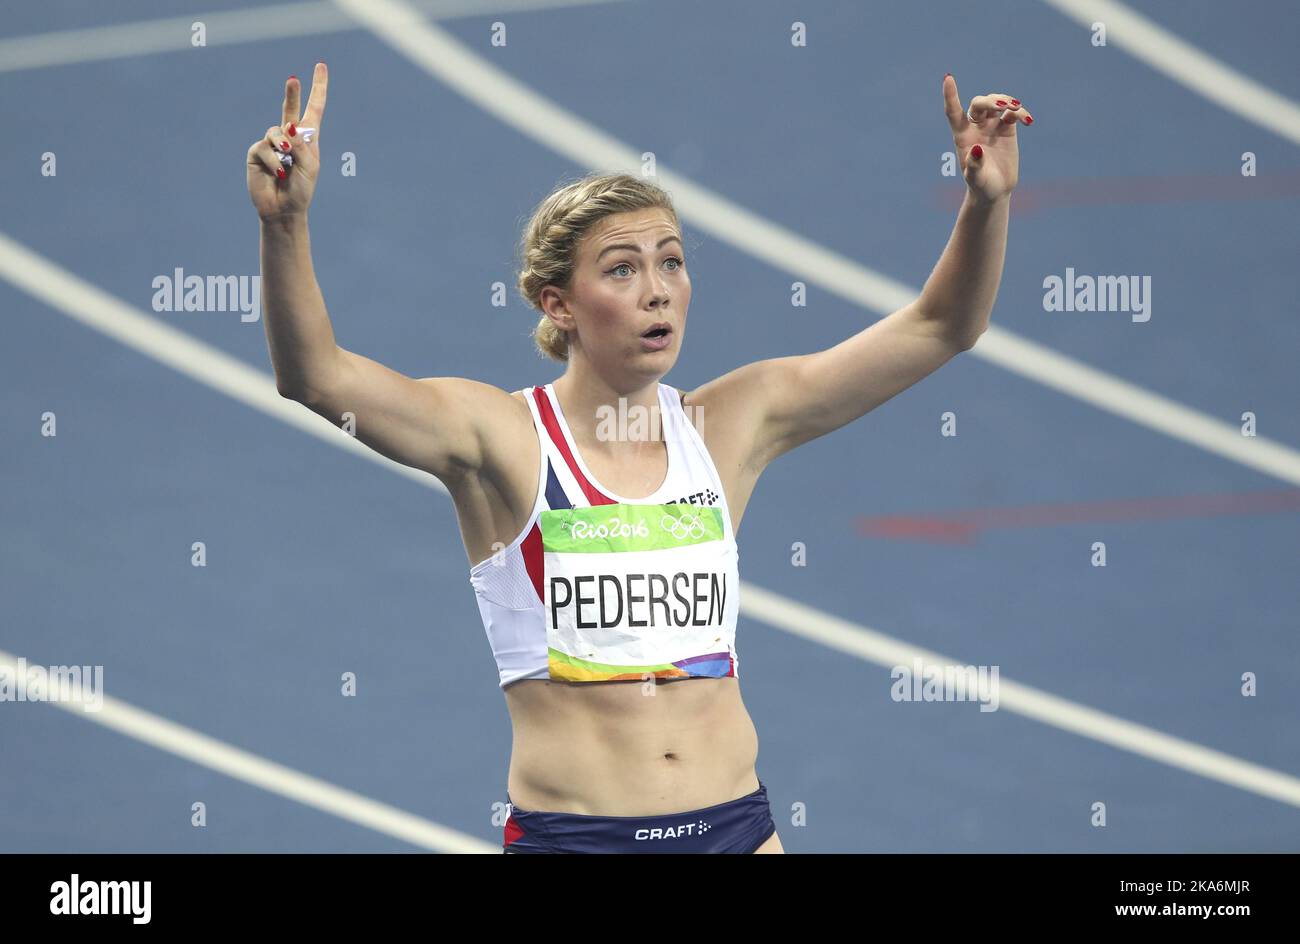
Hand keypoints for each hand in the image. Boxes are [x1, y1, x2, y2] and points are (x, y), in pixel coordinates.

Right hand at [246, 62, 328, 220]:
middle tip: (293, 79)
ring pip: (275, 132)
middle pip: (290, 108)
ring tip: (287, 163)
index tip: (321, 65)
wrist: (283, 209)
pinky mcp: (257, 152)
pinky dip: (274, 161)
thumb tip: (289, 126)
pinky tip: (278, 173)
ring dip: (282, 147)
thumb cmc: (300, 190)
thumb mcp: (308, 167)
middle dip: (292, 94)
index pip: (315, 108)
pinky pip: (264, 148)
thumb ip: (301, 146)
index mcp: (308, 139)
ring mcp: (272, 143)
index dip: (318, 87)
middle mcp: (289, 137)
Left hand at [942, 74, 1032, 204]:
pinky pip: (1013, 113)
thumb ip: (974, 165)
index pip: (953, 112)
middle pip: (979, 104)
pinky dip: (1020, 113)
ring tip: (1015, 108)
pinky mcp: (1007, 128)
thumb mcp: (976, 179)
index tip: (948, 78)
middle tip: (1002, 106)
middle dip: (990, 101)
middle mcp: (975, 126)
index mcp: (962, 136)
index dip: (950, 95)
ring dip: (1006, 101)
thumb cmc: (981, 185)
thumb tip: (976, 149)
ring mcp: (991, 125)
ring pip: (996, 103)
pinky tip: (1028, 121)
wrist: (996, 189)